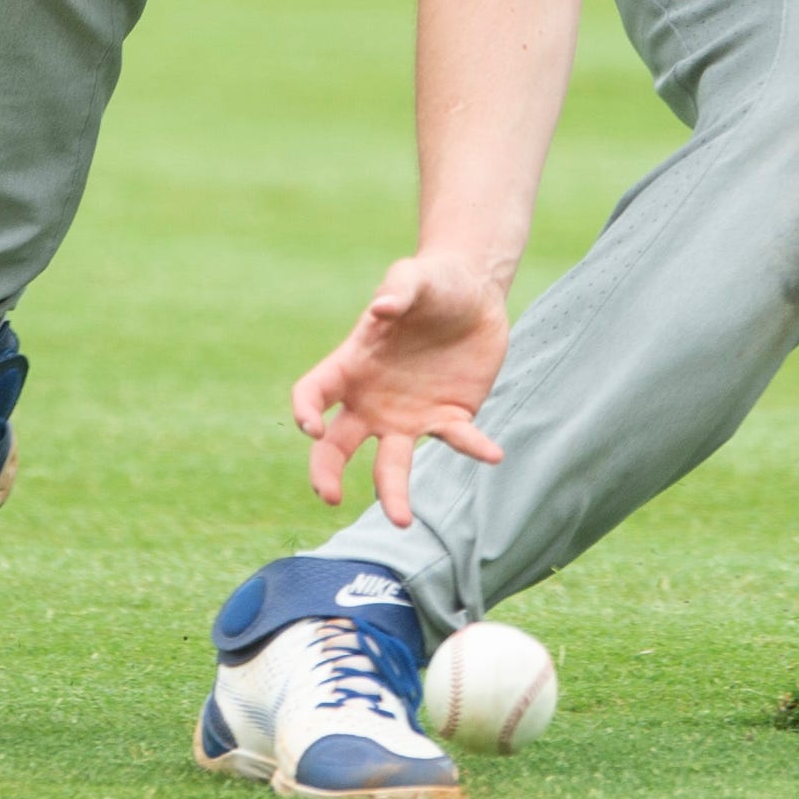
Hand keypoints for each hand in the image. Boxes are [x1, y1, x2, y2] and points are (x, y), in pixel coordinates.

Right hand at [289, 253, 509, 525]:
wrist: (475, 294)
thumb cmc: (433, 282)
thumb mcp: (414, 276)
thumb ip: (399, 290)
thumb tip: (383, 310)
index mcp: (350, 365)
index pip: (313, 394)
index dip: (305, 412)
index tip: (312, 428)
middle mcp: (371, 401)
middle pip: (336, 447)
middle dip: (327, 474)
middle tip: (331, 498)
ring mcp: (408, 416)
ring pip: (390, 465)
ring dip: (393, 493)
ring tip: (404, 521)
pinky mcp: (449, 418)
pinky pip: (457, 440)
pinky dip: (474, 448)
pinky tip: (494, 453)